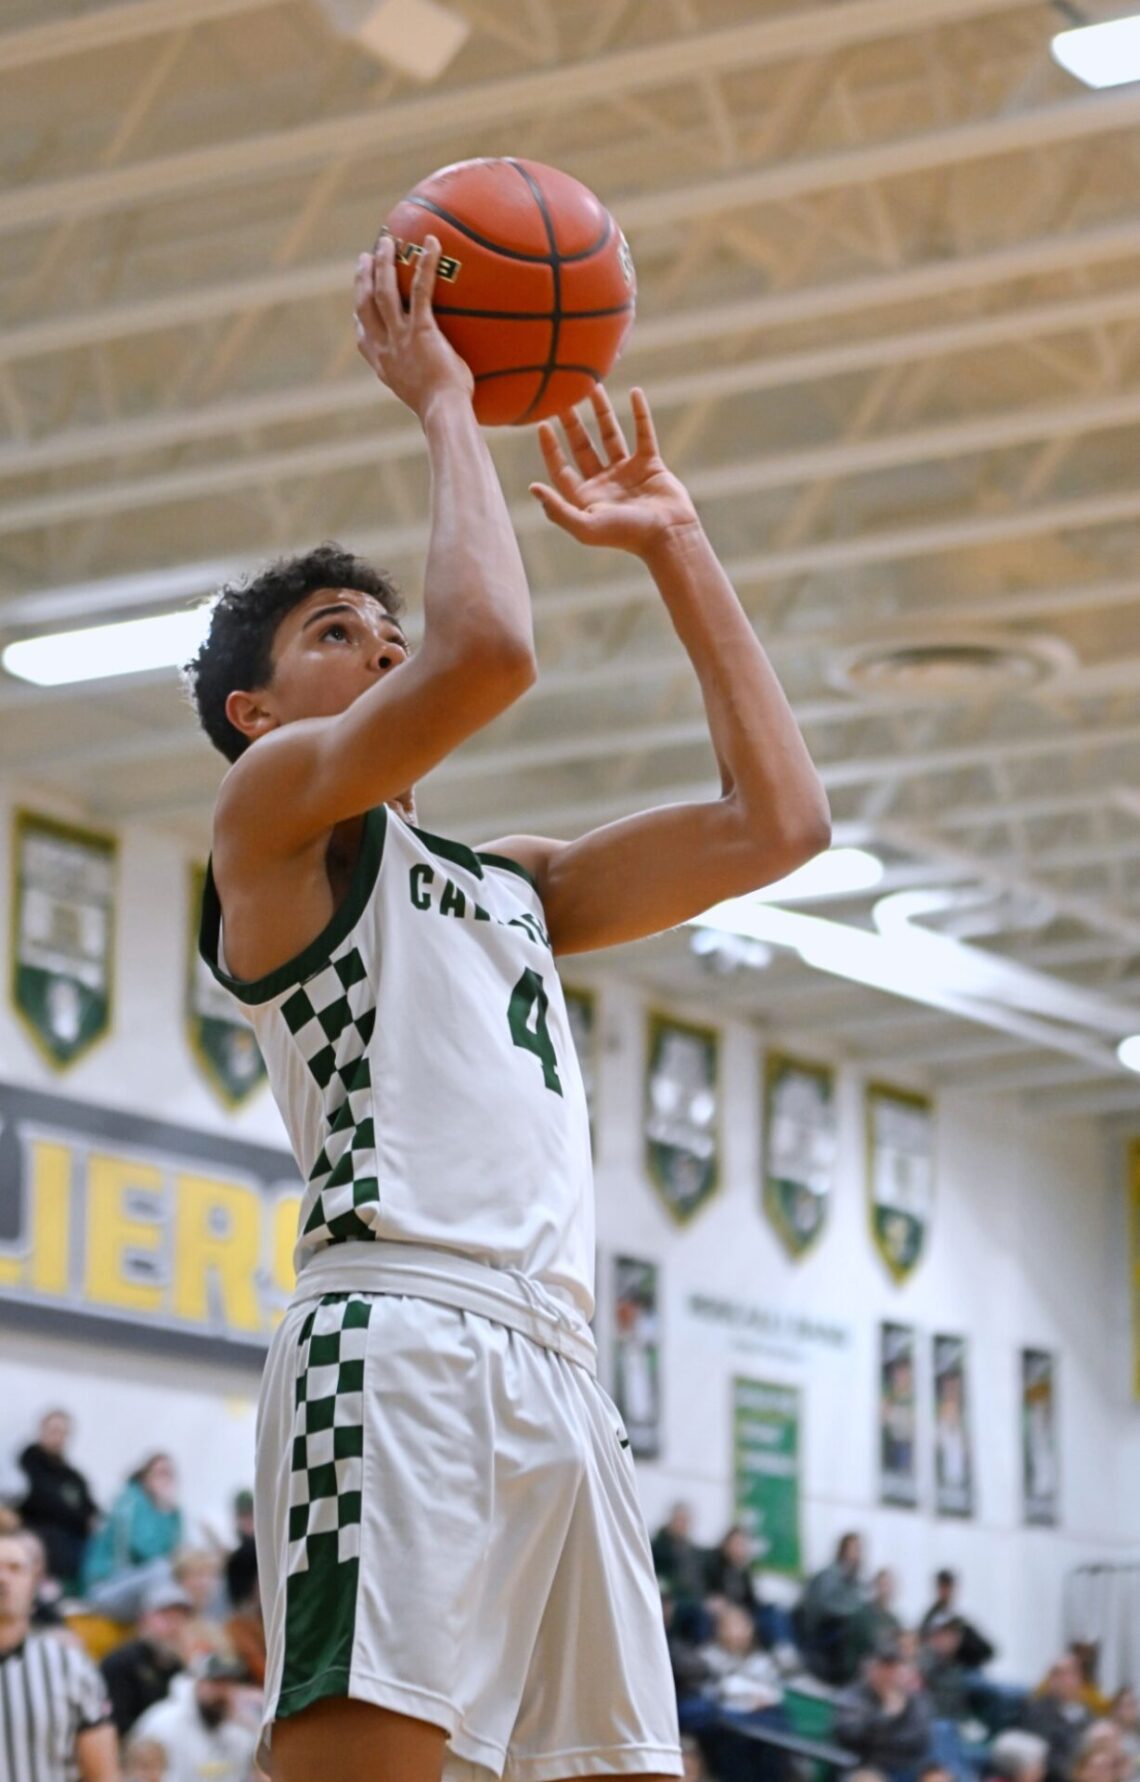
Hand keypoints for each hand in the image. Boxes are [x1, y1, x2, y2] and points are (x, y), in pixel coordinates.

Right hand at [353, 235, 473, 417]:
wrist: (443, 413)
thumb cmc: (445, 413)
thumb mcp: (429, 401)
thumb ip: (429, 386)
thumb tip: (449, 386)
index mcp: (384, 367)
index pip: (363, 338)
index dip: (358, 319)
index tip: (357, 306)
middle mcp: (385, 348)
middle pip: (364, 305)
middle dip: (362, 278)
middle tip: (366, 257)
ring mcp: (400, 337)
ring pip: (382, 291)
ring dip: (383, 263)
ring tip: (387, 241)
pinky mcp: (420, 330)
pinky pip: (421, 290)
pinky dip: (425, 264)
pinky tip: (432, 243)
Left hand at [529, 386, 698, 556]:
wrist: (668, 535)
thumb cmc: (626, 536)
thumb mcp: (585, 527)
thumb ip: (557, 509)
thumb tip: (532, 487)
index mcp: (585, 498)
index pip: (561, 468)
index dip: (550, 448)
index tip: (541, 424)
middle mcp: (603, 483)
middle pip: (582, 447)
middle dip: (571, 423)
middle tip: (561, 397)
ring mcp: (627, 472)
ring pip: (610, 435)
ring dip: (601, 412)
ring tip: (593, 387)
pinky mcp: (650, 464)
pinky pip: (643, 434)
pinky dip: (640, 414)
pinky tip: (635, 393)